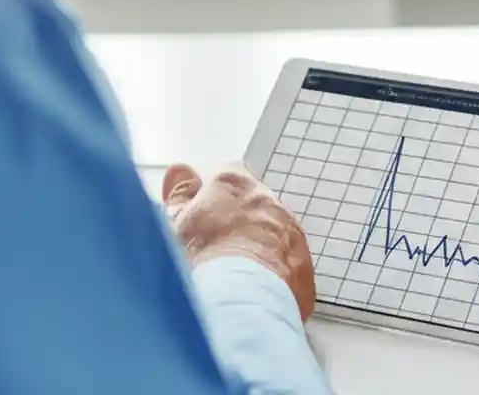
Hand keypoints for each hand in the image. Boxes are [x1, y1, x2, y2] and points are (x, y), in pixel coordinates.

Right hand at [162, 163, 316, 320]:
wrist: (236, 306)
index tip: (200, 219)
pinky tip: (250, 298)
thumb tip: (180, 172)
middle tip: (212, 255)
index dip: (212, 198)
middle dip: (236, 226)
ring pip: (274, 237)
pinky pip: (289, 269)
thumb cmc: (200, 266)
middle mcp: (269, 203)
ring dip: (257, 252)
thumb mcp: (174, 225)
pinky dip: (273, 280)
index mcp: (234, 186)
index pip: (226, 176)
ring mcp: (292, 236)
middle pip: (253, 207)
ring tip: (230, 281)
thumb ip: (180, 195)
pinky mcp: (304, 271)